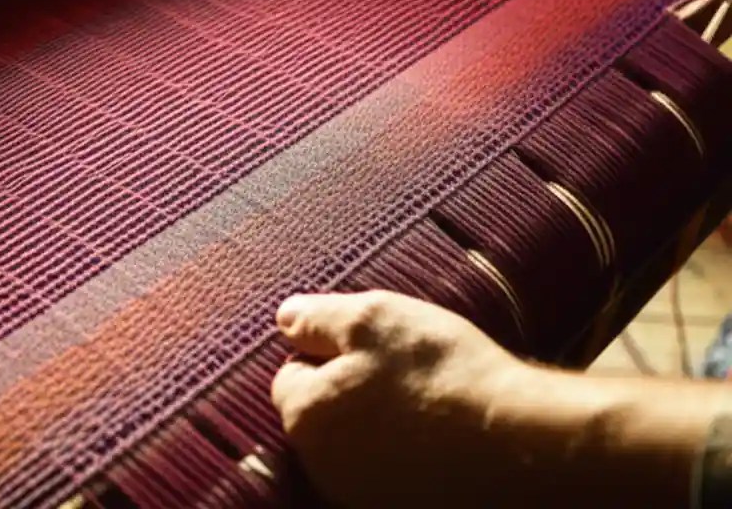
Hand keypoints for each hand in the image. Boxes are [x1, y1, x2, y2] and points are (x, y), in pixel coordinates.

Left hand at [271, 290, 530, 506]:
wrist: (522, 446)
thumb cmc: (443, 375)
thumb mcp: (375, 319)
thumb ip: (320, 317)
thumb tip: (285, 317)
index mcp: (305, 415)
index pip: (291, 373)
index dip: (327, 352)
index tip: (372, 348)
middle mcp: (321, 466)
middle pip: (321, 414)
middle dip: (348, 391)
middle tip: (403, 373)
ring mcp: (360, 494)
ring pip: (356, 444)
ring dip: (379, 424)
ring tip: (428, 405)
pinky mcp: (398, 507)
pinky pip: (389, 470)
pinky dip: (406, 455)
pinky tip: (440, 439)